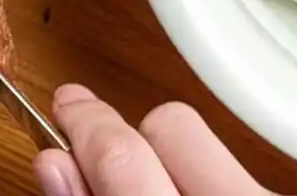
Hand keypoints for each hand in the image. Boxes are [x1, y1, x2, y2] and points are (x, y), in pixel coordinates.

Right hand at [33, 85, 277, 195]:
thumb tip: (57, 163)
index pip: (123, 155)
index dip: (85, 125)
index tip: (66, 108)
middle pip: (175, 124)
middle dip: (130, 137)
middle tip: (93, 150)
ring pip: (210, 148)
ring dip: (172, 167)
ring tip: (153, 192)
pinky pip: (239, 174)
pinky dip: (207, 185)